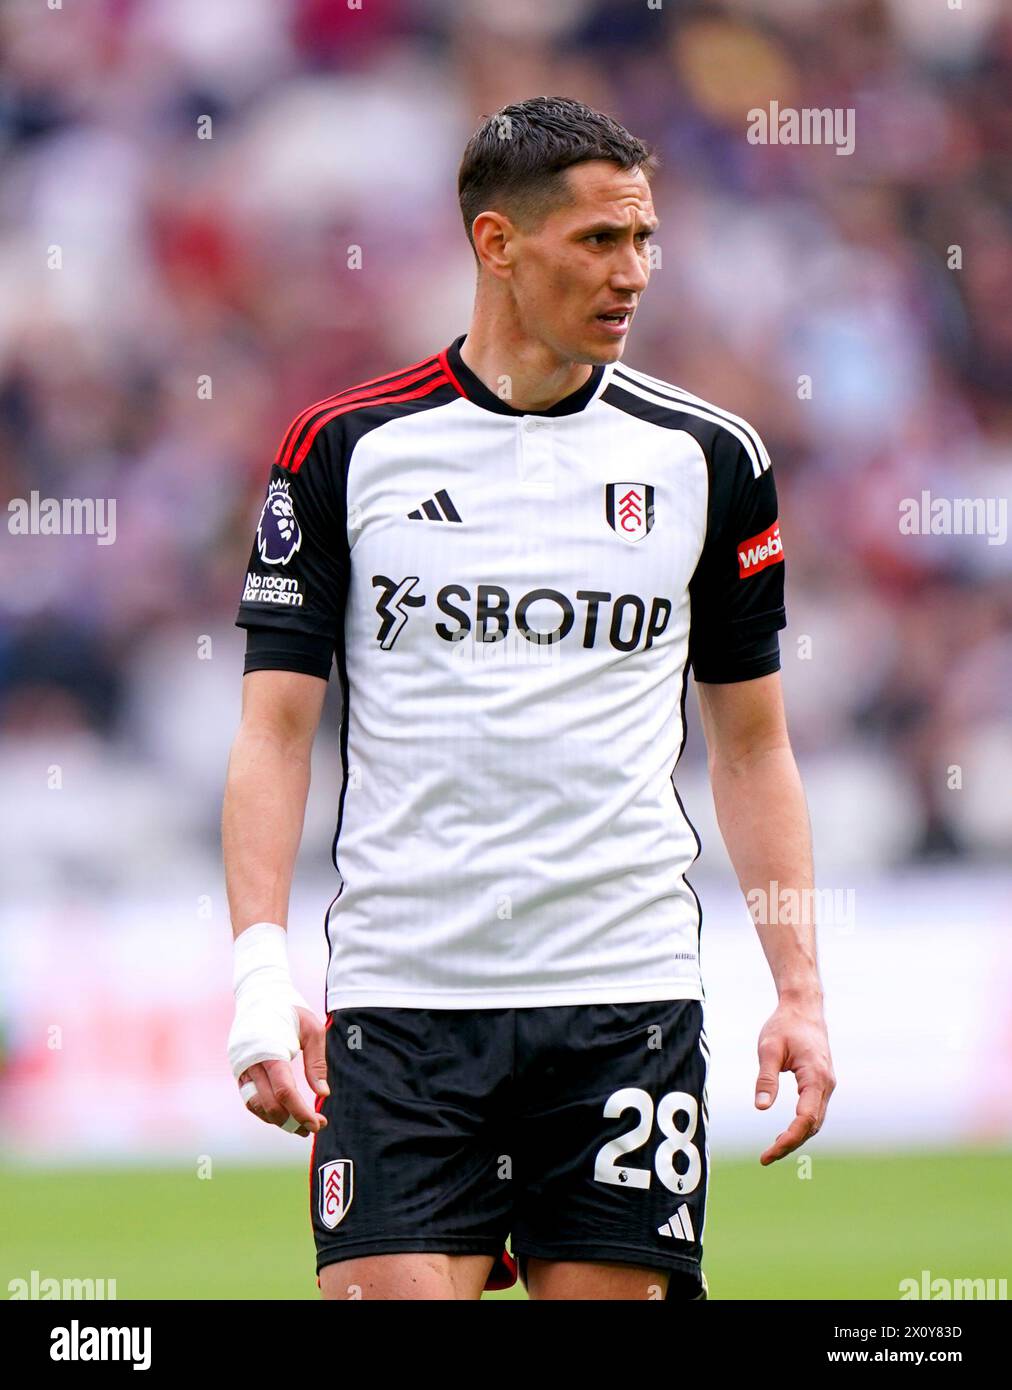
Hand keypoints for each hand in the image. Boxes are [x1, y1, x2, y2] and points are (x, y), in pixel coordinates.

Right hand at [238, 1006, 329, 1138]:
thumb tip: (323, 1093)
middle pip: (268, 1105)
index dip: (300, 1112)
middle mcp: (250, 1063)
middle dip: (291, 1121)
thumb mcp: (312, 1028)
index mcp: (269, 1051)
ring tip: (301, 1127)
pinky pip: (250, 1099)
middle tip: (314, 1126)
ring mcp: (240, 1068)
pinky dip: (265, 1111)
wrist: (259, 993)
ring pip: (256, 1106)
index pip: (284, 1092)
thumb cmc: (291, 1010)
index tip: (317, 1123)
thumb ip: (317, 1061)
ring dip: (277, 1121)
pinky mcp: (238, 1071)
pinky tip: (284, 1114)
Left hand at [754, 994, 834, 1164]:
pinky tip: (785, 1134)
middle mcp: (826, 1084)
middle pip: (812, 1126)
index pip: (806, 1119)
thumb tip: (760, 1107)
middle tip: (765, 1158)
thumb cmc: (784, 1025)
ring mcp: (826, 1085)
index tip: (769, 1153)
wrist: (803, 1008)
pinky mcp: (822, 1084)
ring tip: (772, 1152)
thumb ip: (765, 1077)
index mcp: (815, 1076)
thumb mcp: (768, 1048)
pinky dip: (801, 1127)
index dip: (789, 1139)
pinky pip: (814, 1112)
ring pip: (815, 1121)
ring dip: (796, 1138)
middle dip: (790, 1144)